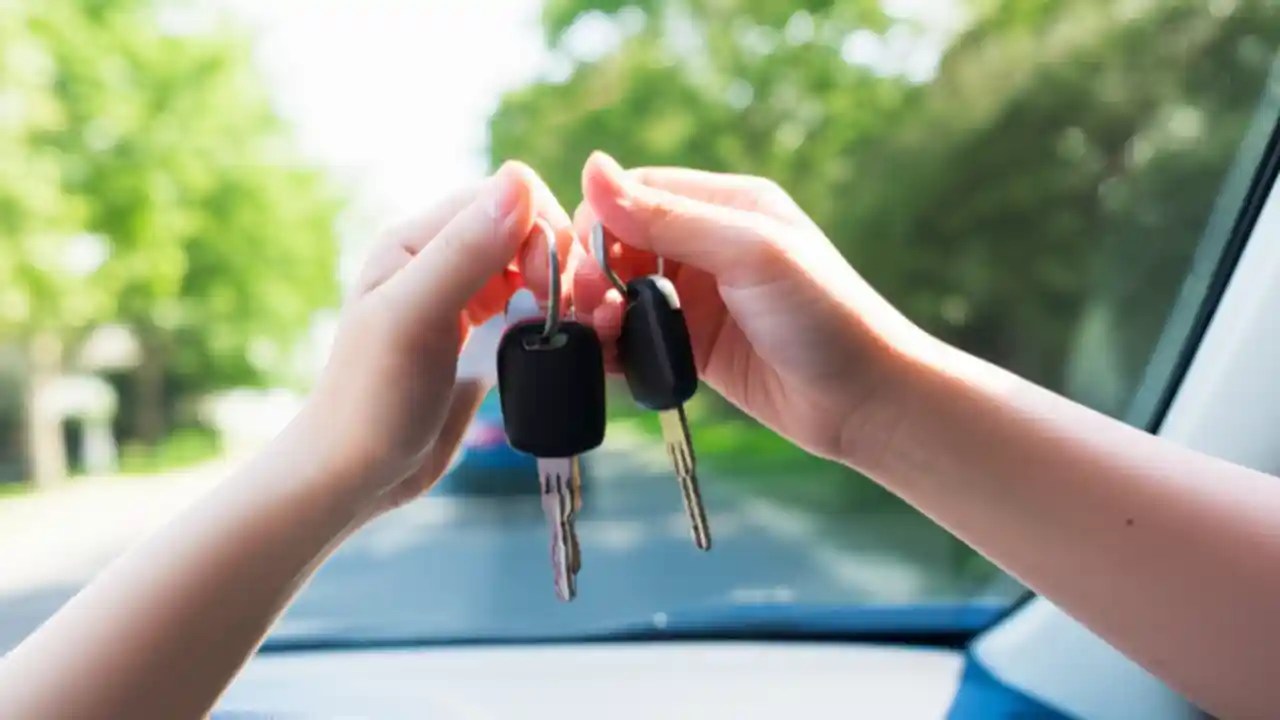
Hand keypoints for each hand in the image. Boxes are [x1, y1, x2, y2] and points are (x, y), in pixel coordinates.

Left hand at [305, 161, 575, 513]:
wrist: (356, 478)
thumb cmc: (373, 399)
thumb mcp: (416, 317)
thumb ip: (465, 251)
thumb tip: (520, 182)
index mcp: (417, 241)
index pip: (502, 196)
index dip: (539, 228)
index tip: (550, 282)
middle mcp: (440, 261)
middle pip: (523, 228)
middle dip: (557, 258)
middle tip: (564, 311)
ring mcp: (461, 301)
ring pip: (531, 266)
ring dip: (560, 288)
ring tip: (567, 327)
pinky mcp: (479, 339)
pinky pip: (528, 307)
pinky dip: (551, 318)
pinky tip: (555, 343)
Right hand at [572, 152, 927, 466]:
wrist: (867, 402)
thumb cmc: (825, 316)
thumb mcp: (748, 253)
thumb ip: (669, 217)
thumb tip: (591, 167)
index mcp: (727, 206)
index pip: (637, 193)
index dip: (600, 222)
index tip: (584, 263)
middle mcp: (710, 246)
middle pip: (621, 242)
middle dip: (592, 270)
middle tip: (586, 305)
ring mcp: (702, 298)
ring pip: (621, 290)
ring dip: (599, 309)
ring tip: (603, 334)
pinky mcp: (696, 346)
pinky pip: (637, 335)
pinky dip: (614, 345)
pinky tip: (609, 358)